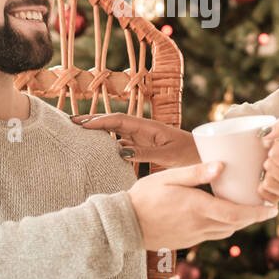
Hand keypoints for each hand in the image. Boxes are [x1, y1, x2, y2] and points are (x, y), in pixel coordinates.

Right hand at [71, 112, 200, 168]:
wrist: (208, 158)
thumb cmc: (191, 155)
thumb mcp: (168, 155)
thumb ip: (145, 153)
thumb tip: (119, 150)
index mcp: (148, 127)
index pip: (118, 120)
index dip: (99, 120)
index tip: (80, 123)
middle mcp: (144, 130)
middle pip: (113, 123)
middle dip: (93, 122)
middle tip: (70, 123)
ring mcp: (144, 139)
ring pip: (116, 133)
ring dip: (99, 133)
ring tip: (78, 134)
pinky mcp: (146, 148)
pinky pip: (124, 145)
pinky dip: (109, 145)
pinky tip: (99, 150)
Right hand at [128, 161, 278, 250]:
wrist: (124, 225)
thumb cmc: (144, 196)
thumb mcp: (169, 177)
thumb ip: (196, 173)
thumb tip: (223, 166)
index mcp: (197, 208)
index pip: (236, 214)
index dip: (257, 213)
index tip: (272, 209)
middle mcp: (199, 225)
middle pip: (235, 224)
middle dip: (253, 217)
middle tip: (266, 208)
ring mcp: (193, 236)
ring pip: (225, 232)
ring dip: (239, 222)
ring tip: (247, 210)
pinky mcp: (186, 241)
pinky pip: (212, 235)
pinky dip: (224, 226)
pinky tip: (221, 216)